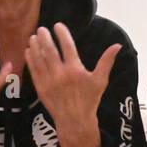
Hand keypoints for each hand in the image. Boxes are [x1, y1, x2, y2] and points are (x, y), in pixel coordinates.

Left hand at [25, 24, 119, 146]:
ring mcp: (49, 81)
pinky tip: (28, 51)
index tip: (58, 25)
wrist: (75, 121)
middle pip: (50, 51)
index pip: (67, 46)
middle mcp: (60, 74)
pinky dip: (30, 60)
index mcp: (75, 70)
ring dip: (35, 47)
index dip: (62, 34)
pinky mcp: (41, 88)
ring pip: (39, 60)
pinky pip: (34, 71)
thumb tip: (117, 46)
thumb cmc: (89, 100)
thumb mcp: (100, 81)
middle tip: (41, 29)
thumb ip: (107, 61)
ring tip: (33, 37)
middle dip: (44, 38)